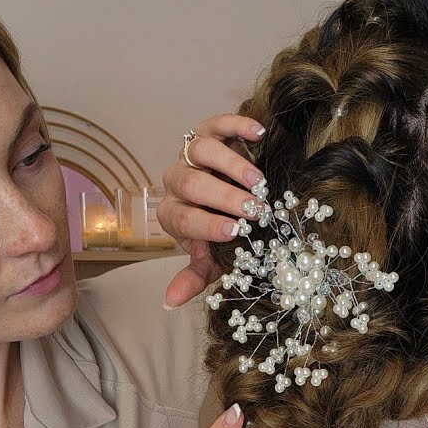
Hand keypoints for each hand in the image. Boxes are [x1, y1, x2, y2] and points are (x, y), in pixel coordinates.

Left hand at [159, 114, 265, 308]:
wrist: (225, 193)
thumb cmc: (218, 229)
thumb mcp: (210, 256)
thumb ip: (193, 275)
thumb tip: (169, 303)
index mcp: (175, 215)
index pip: (185, 219)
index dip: (206, 225)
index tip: (233, 231)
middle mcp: (177, 183)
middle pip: (192, 185)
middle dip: (222, 198)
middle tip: (253, 209)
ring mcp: (191, 155)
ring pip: (202, 152)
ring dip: (230, 165)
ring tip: (258, 180)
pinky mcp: (209, 132)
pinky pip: (218, 124)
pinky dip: (236, 125)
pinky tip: (258, 133)